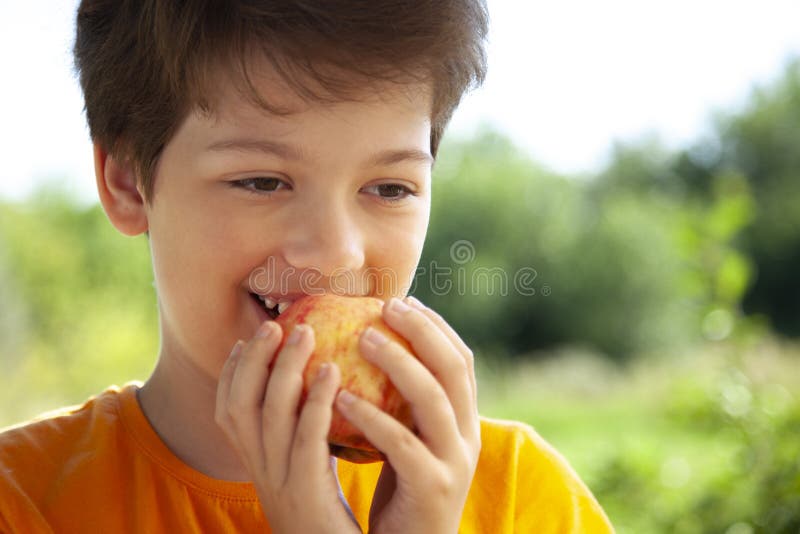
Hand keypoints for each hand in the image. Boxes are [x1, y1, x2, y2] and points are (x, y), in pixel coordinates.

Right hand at [215, 322, 360, 533]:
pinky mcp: (308, 490)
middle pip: (240, 405)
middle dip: (253, 360)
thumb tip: (322, 384)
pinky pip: (306, 438)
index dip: (231, 373)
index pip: (227, 411)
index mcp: (256, 463)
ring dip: (285, 368)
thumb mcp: (305, 471)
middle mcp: (260, 469)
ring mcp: (280, 480)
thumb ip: (305, 435)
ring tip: (306, 332)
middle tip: (274, 324)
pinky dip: (315, 400)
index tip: (244, 341)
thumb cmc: (327, 516)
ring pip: (270, 414)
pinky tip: (332, 371)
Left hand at [335, 296, 480, 533]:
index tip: (405, 301)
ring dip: (399, 362)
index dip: (437, 327)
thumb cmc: (403, 493)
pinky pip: (402, 444)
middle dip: (423, 331)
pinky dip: (373, 417)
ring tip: (362, 337)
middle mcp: (468, 437)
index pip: (462, 361)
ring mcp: (454, 463)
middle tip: (386, 306)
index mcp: (465, 422)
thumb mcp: (410, 442)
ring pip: (433, 399)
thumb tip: (369, 355)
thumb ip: (402, 406)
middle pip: (454, 370)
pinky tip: (342, 398)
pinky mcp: (433, 488)